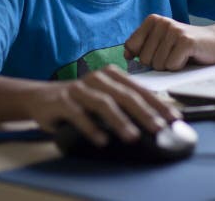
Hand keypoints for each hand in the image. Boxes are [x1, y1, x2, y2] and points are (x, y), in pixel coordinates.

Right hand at [23, 64, 180, 145]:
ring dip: (120, 121)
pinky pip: (79, 115)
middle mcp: (97, 78)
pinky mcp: (62, 101)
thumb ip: (126, 104)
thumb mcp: (105, 97)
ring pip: (103, 103)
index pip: (139, 89)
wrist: (41, 97)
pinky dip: (91, 128)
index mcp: (112, 75)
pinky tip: (102, 140)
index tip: (174, 118)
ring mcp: (79, 88)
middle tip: (159, 128)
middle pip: (125, 95)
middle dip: (144, 113)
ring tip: (133, 136)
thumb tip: (157, 120)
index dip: (158, 104)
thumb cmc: (80, 99)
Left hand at [123, 14, 214, 70]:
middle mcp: (161, 22)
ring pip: (158, 65)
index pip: (130, 47)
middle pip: (145, 59)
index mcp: (152, 20)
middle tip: (173, 54)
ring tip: (181, 55)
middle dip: (158, 64)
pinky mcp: (186, 41)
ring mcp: (174, 31)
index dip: (142, 57)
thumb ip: (142, 47)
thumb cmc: (184, 46)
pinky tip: (188, 57)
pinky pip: (172, 65)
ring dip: (171, 66)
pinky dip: (180, 67)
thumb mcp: (160, 43)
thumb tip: (126, 56)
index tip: (157, 53)